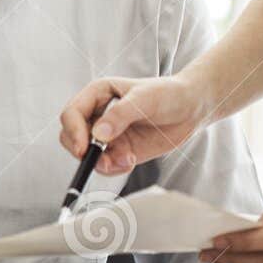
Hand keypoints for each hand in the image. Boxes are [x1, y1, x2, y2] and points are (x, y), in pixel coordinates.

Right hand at [59, 74, 209, 174]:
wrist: (191, 108)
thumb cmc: (169, 94)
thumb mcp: (144, 100)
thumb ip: (120, 115)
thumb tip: (98, 135)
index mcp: (97, 94)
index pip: (72, 113)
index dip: (73, 131)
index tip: (84, 148)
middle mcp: (97, 114)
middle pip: (70, 136)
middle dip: (83, 151)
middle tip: (102, 160)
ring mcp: (106, 134)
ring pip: (86, 154)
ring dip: (102, 163)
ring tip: (126, 160)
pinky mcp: (118, 150)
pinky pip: (104, 165)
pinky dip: (114, 168)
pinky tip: (131, 160)